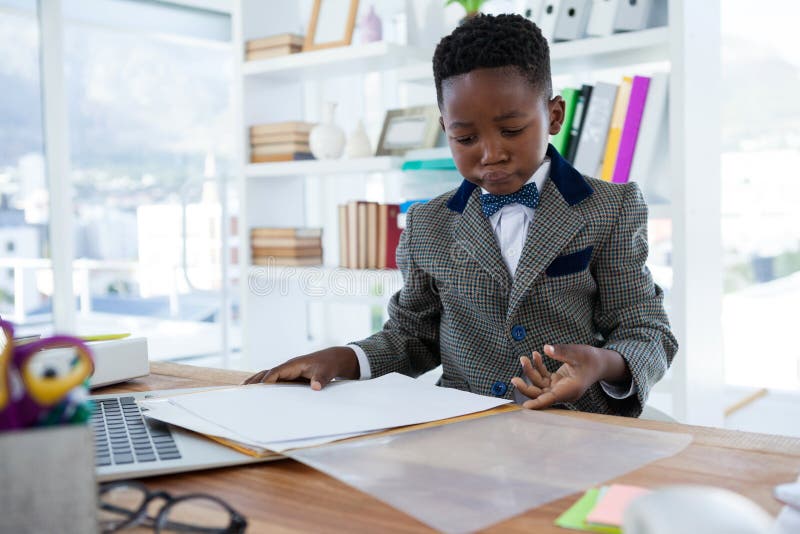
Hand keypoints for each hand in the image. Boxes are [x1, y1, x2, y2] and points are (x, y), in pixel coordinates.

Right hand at [242, 346, 359, 389]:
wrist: (332, 359)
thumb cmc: (328, 365)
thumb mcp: (327, 371)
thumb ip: (321, 378)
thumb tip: (315, 387)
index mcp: (294, 365)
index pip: (277, 372)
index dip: (267, 380)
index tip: (258, 389)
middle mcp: (287, 367)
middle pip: (266, 373)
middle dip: (255, 381)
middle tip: (242, 391)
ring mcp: (287, 372)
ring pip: (267, 377)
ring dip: (255, 383)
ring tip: (241, 392)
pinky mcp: (289, 377)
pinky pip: (273, 381)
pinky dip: (262, 386)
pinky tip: (254, 394)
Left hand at [511, 344, 618, 409]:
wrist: (599, 362)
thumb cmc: (591, 358)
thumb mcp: (578, 352)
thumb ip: (562, 352)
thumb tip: (546, 348)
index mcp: (571, 389)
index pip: (551, 398)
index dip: (538, 403)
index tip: (525, 407)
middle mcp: (563, 392)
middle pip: (541, 394)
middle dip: (526, 388)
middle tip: (514, 379)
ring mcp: (559, 387)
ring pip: (539, 385)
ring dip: (530, 373)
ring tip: (524, 358)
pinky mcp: (556, 381)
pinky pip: (543, 377)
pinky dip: (537, 368)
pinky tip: (535, 355)